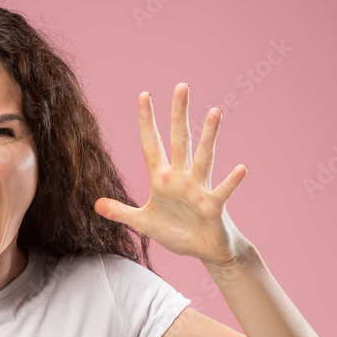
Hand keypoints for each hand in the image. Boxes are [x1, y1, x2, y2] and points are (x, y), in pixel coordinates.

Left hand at [94, 83, 248, 266]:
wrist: (204, 251)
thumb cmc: (176, 232)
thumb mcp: (142, 223)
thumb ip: (121, 212)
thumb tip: (96, 204)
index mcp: (161, 179)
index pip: (151, 145)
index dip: (147, 121)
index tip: (144, 95)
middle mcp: (181, 178)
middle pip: (179, 141)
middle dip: (178, 115)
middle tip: (181, 86)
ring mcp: (198, 190)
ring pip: (204, 158)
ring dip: (209, 136)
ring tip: (215, 112)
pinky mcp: (213, 206)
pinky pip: (222, 192)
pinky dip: (231, 182)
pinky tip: (241, 169)